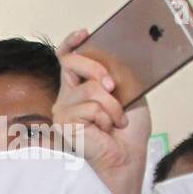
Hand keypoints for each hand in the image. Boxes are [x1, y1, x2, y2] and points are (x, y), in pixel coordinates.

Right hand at [53, 30, 151, 193]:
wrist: (126, 159)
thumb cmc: (127, 134)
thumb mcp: (130, 95)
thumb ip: (119, 75)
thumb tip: (117, 56)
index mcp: (79, 89)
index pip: (67, 60)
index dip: (72, 44)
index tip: (85, 33)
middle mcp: (65, 97)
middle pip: (73, 63)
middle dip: (98, 69)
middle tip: (113, 86)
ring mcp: (62, 111)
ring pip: (90, 88)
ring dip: (113, 106)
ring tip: (114, 122)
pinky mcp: (64, 124)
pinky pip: (91, 107)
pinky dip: (107, 118)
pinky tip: (105, 130)